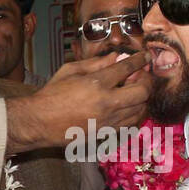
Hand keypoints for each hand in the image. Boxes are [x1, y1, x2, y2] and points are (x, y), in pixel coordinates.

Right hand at [6, 52, 150, 152]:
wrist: (40, 122)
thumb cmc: (52, 93)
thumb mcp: (71, 70)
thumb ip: (96, 63)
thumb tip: (117, 57)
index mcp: (96, 83)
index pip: (127, 68)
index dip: (140, 61)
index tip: (146, 57)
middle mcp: (106, 102)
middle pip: (142, 91)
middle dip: (147, 81)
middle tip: (143, 76)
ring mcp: (108, 120)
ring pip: (140, 109)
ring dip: (143, 98)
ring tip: (136, 90)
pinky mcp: (107, 132)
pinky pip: (131, 123)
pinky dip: (135, 112)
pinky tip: (129, 106)